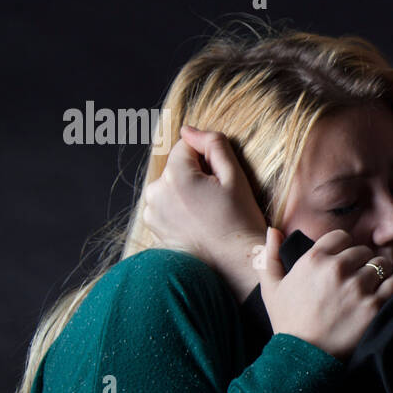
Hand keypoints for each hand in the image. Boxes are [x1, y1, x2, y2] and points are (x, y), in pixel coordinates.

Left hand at [142, 126, 267, 298]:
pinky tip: (197, 222)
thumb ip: (213, 144)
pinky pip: (166, 203)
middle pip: (177, 166)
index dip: (209, 159)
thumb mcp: (234, 177)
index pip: (187, 146)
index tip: (221, 182)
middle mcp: (156, 191)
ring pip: (171, 184)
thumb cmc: (239, 220)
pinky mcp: (154, 225)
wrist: (235, 262)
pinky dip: (180, 207)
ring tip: (208, 213)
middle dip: (196, 175)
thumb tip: (189, 130)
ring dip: (187, 191)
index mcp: (176, 176)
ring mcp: (152, 211)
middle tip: (217, 200)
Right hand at [259, 227, 392, 361]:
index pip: (342, 237)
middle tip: (360, 278)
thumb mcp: (271, 288)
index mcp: (314, 259)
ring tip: (376, 286)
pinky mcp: (374, 306)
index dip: (345, 248)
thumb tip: (272, 229)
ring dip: (381, 274)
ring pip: (382, 265)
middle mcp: (337, 269)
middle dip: (363, 263)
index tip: (345, 262)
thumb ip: (269, 256)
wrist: (302, 358)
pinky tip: (391, 293)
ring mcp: (357, 287)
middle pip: (363, 251)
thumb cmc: (287, 323)